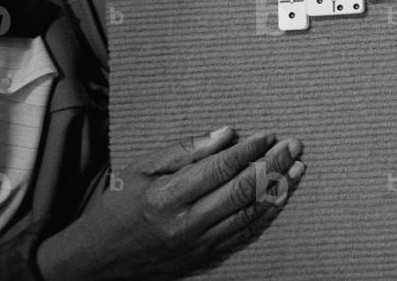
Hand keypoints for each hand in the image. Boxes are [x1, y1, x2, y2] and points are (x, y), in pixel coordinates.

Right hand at [36, 128, 305, 280]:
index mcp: (167, 198)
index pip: (219, 170)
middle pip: (241, 192)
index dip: (248, 150)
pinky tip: (280, 198)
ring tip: (298, 169)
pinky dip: (266, 216)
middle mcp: (186, 225)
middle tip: (295, 146)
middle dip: (272, 166)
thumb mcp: (141, 169)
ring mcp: (198, 246)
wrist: (98, 262)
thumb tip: (227, 133)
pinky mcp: (205, 259)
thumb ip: (185, 151)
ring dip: (277, 190)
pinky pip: (244, 236)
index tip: (269, 134)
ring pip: (249, 216)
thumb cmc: (119, 206)